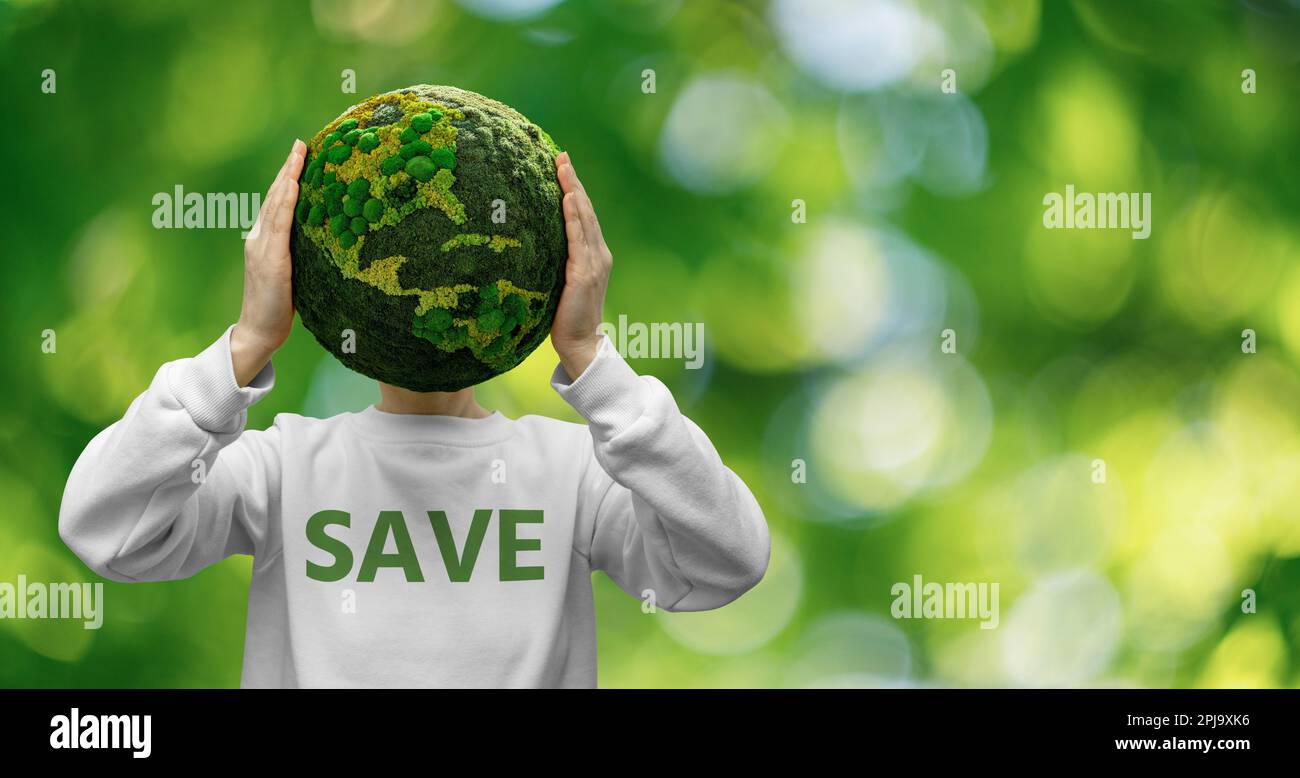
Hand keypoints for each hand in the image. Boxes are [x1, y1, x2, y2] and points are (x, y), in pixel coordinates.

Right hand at [232, 140, 305, 385]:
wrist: (259, 331)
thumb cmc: (280, 307)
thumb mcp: (294, 275)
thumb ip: (302, 255)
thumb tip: (327, 243)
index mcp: (266, 242)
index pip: (278, 204)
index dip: (288, 178)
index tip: (301, 155)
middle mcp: (260, 239)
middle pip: (275, 197)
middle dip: (288, 169)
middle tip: (301, 144)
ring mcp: (262, 248)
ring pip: (275, 205)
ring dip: (288, 177)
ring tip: (298, 154)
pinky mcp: (270, 261)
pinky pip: (279, 225)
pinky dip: (285, 203)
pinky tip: (293, 186)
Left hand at [551, 151, 611, 380]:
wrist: (580, 343)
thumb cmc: (565, 317)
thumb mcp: (560, 282)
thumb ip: (555, 261)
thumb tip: (531, 243)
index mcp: (593, 255)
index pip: (582, 216)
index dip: (574, 189)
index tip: (562, 165)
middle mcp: (598, 254)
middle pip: (585, 210)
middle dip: (574, 182)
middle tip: (561, 156)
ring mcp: (593, 263)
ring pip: (584, 219)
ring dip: (574, 191)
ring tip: (563, 168)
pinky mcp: (584, 274)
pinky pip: (578, 240)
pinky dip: (574, 218)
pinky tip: (568, 200)